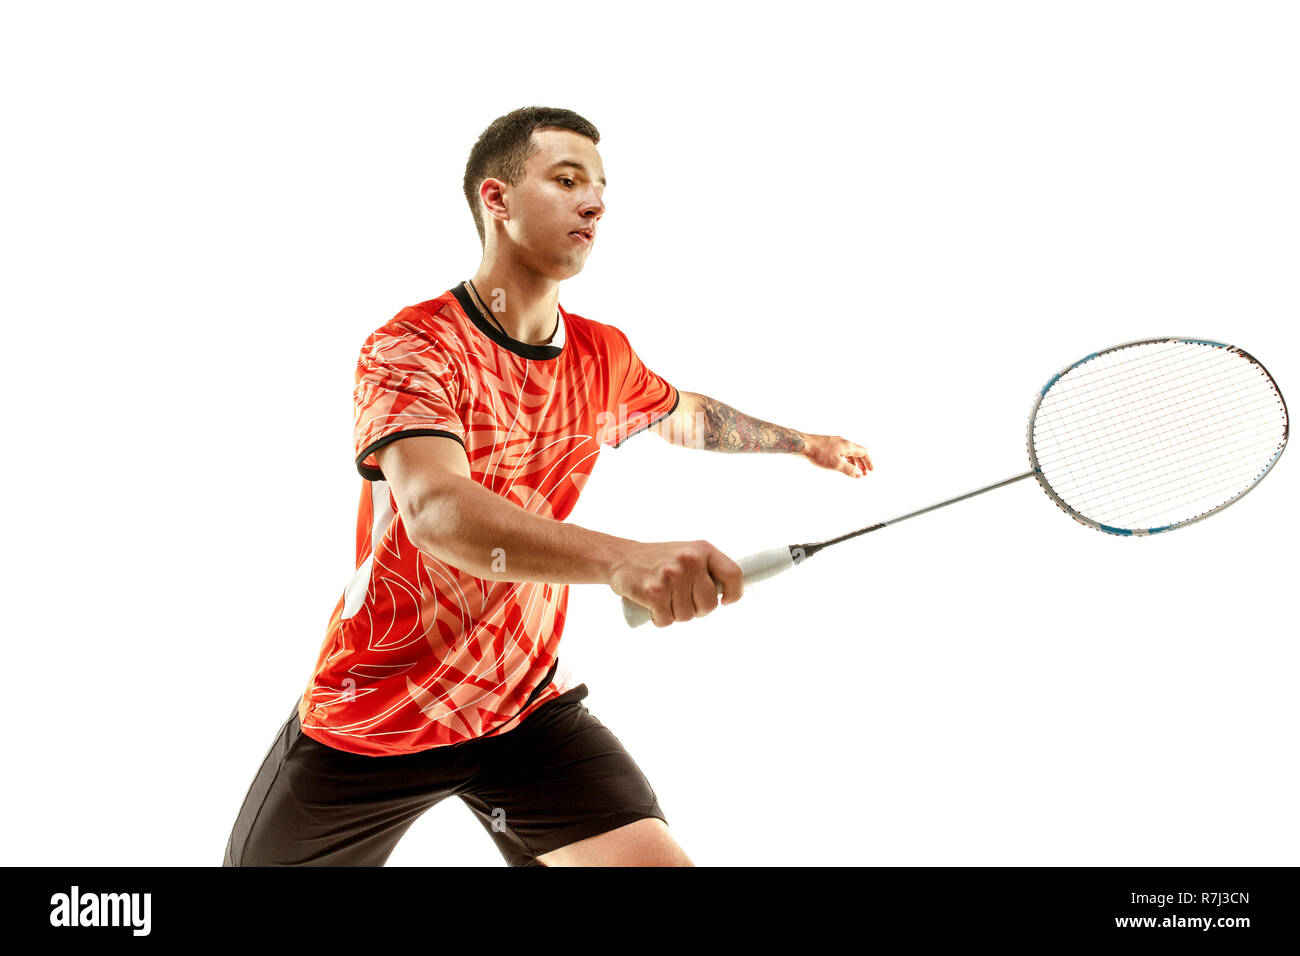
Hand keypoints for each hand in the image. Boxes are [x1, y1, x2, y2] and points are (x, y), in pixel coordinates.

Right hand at [607, 540, 744, 627]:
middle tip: (681, 601)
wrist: (620, 557)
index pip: (733, 574)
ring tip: (663, 599)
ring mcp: (672, 576)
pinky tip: (652, 606)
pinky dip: (660, 620)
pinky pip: (667, 620)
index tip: (725, 601)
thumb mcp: (686, 553)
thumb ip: (707, 569)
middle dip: (697, 610)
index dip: (734, 593)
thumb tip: (728, 594)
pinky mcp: (654, 592)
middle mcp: (690, 560)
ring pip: (687, 616)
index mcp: (702, 550)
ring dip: (675, 615)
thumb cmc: (658, 560)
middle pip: (709, 605)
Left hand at [801, 433, 872, 476]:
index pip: (863, 452)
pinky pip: (841, 452)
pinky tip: (842, 465)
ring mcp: (835, 443)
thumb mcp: (836, 464)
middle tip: (864, 474)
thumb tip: (859, 475)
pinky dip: (845, 459)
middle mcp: (843, 442)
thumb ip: (849, 470)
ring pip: (848, 453)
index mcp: (847, 445)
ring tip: (854, 471)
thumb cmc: (818, 453)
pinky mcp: (827, 445)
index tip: (871, 470)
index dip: (868, 461)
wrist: (802, 444)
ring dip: (853, 462)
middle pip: (857, 452)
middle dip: (862, 463)